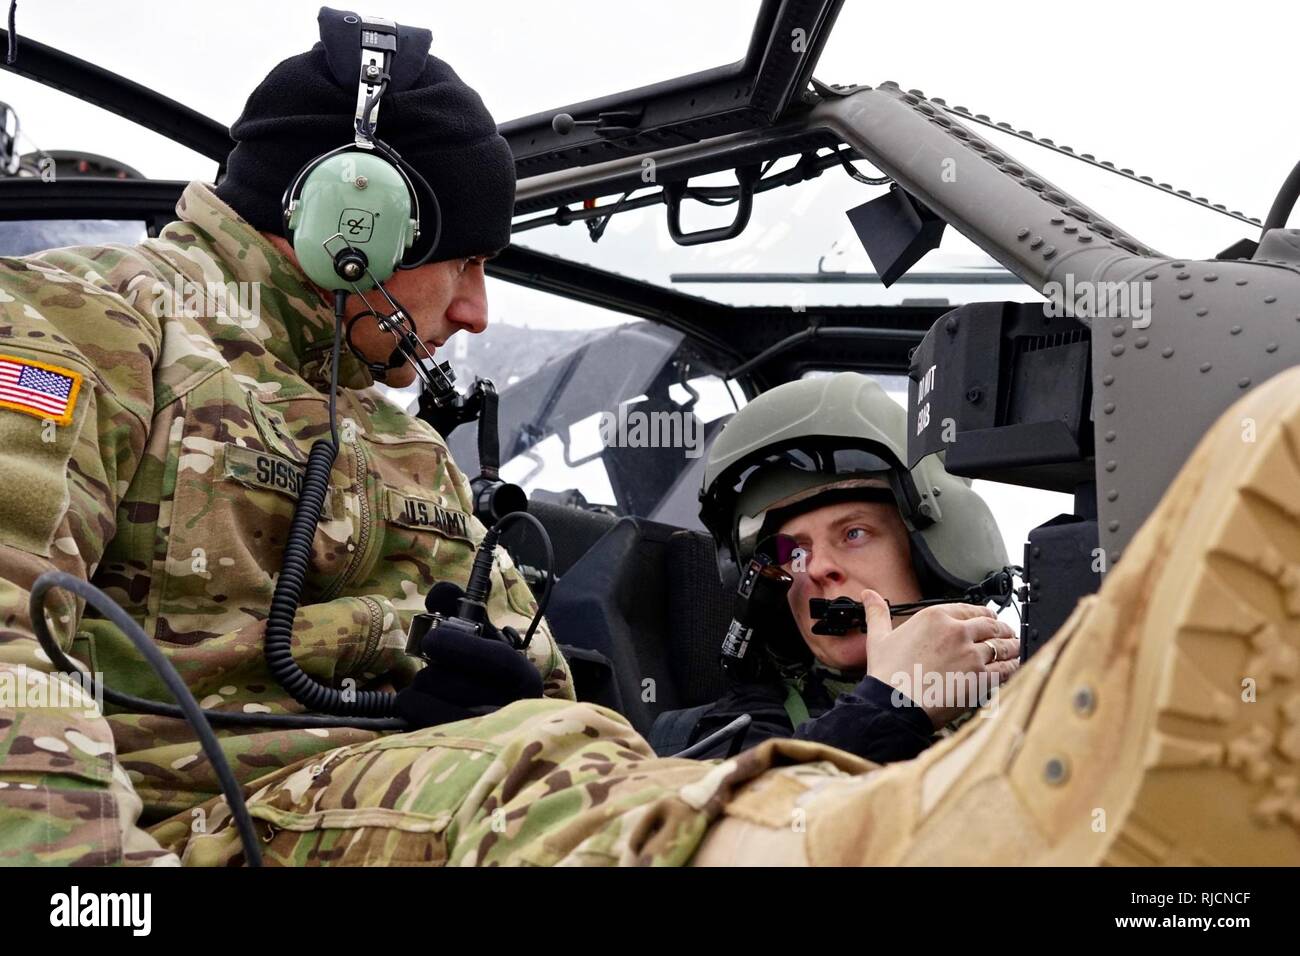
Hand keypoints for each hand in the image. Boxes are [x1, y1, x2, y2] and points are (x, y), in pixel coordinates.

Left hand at [395, 583, 542, 728]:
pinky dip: (410, 704)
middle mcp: (509, 712)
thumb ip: (463, 613)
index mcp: (523, 679)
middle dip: (434, 669)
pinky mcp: (452, 752)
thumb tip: (443, 590)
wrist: (494, 735)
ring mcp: (481, 737)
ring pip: (428, 697)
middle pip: (453, 680)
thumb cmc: (488, 683)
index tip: (432, 639)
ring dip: (420, 687)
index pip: (499, 660)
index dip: (463, 647)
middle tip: (439, 669)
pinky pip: (415, 717)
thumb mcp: (484, 645)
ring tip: (434, 690)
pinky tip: (421, 705)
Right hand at [862, 589, 1019, 729]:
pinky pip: (1005, 668)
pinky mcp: (981, 677)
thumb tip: (869, 595)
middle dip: (1002, 629)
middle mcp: (957, 631)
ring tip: (1014, 649)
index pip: (971, 609)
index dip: (983, 614)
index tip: (987, 619)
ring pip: (1002, 645)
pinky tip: (1012, 667)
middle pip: (991, 624)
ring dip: (1011, 646)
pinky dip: (1012, 667)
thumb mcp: (879, 638)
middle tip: (1006, 634)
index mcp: (934, 617)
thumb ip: (877, 613)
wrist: (893, 705)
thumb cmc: (887, 675)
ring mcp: (971, 654)